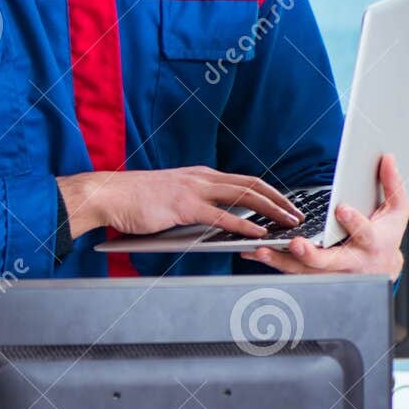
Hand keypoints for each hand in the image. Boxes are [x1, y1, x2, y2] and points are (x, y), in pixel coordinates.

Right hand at [57, 166, 302, 239]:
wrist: (109, 194)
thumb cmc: (133, 199)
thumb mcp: (168, 196)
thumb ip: (191, 203)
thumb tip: (210, 219)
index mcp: (199, 175)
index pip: (243, 180)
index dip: (269, 192)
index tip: (285, 203)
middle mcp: (201, 177)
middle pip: (252, 184)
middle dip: (280, 199)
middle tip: (298, 212)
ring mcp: (194, 189)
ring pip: (245, 196)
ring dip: (272, 210)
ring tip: (289, 222)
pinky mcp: (184, 206)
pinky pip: (223, 216)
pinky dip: (245, 225)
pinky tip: (259, 233)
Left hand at [240, 153, 408, 278]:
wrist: (383, 267)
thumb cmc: (387, 235)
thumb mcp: (397, 211)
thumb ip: (392, 184)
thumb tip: (388, 158)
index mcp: (372, 243)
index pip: (364, 232)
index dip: (354, 222)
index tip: (342, 209)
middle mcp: (351, 261)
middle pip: (330, 261)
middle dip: (312, 255)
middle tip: (296, 244)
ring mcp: (332, 271)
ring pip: (306, 271)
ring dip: (282, 261)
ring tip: (261, 249)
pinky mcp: (316, 275)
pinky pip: (293, 271)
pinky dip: (274, 263)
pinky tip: (255, 252)